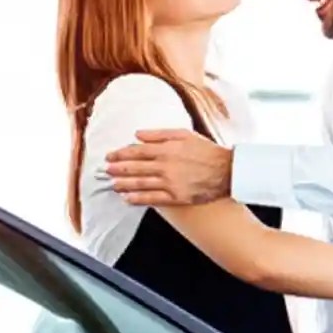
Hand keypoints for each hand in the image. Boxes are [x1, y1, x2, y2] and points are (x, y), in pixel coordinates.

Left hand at [105, 129, 231, 205]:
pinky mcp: (176, 197)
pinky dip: (137, 199)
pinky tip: (127, 199)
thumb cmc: (206, 150)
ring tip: (112, 185)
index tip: (109, 156)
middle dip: (117, 169)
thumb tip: (137, 134)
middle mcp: (165, 166)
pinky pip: (152, 199)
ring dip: (123, 184)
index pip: (136, 151)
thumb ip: (159, 134)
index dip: (120, 154)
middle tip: (105, 171)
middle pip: (134, 168)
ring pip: (140, 184)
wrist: (227, 170)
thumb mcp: (184, 134)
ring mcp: (170, 183)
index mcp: (166, 149)